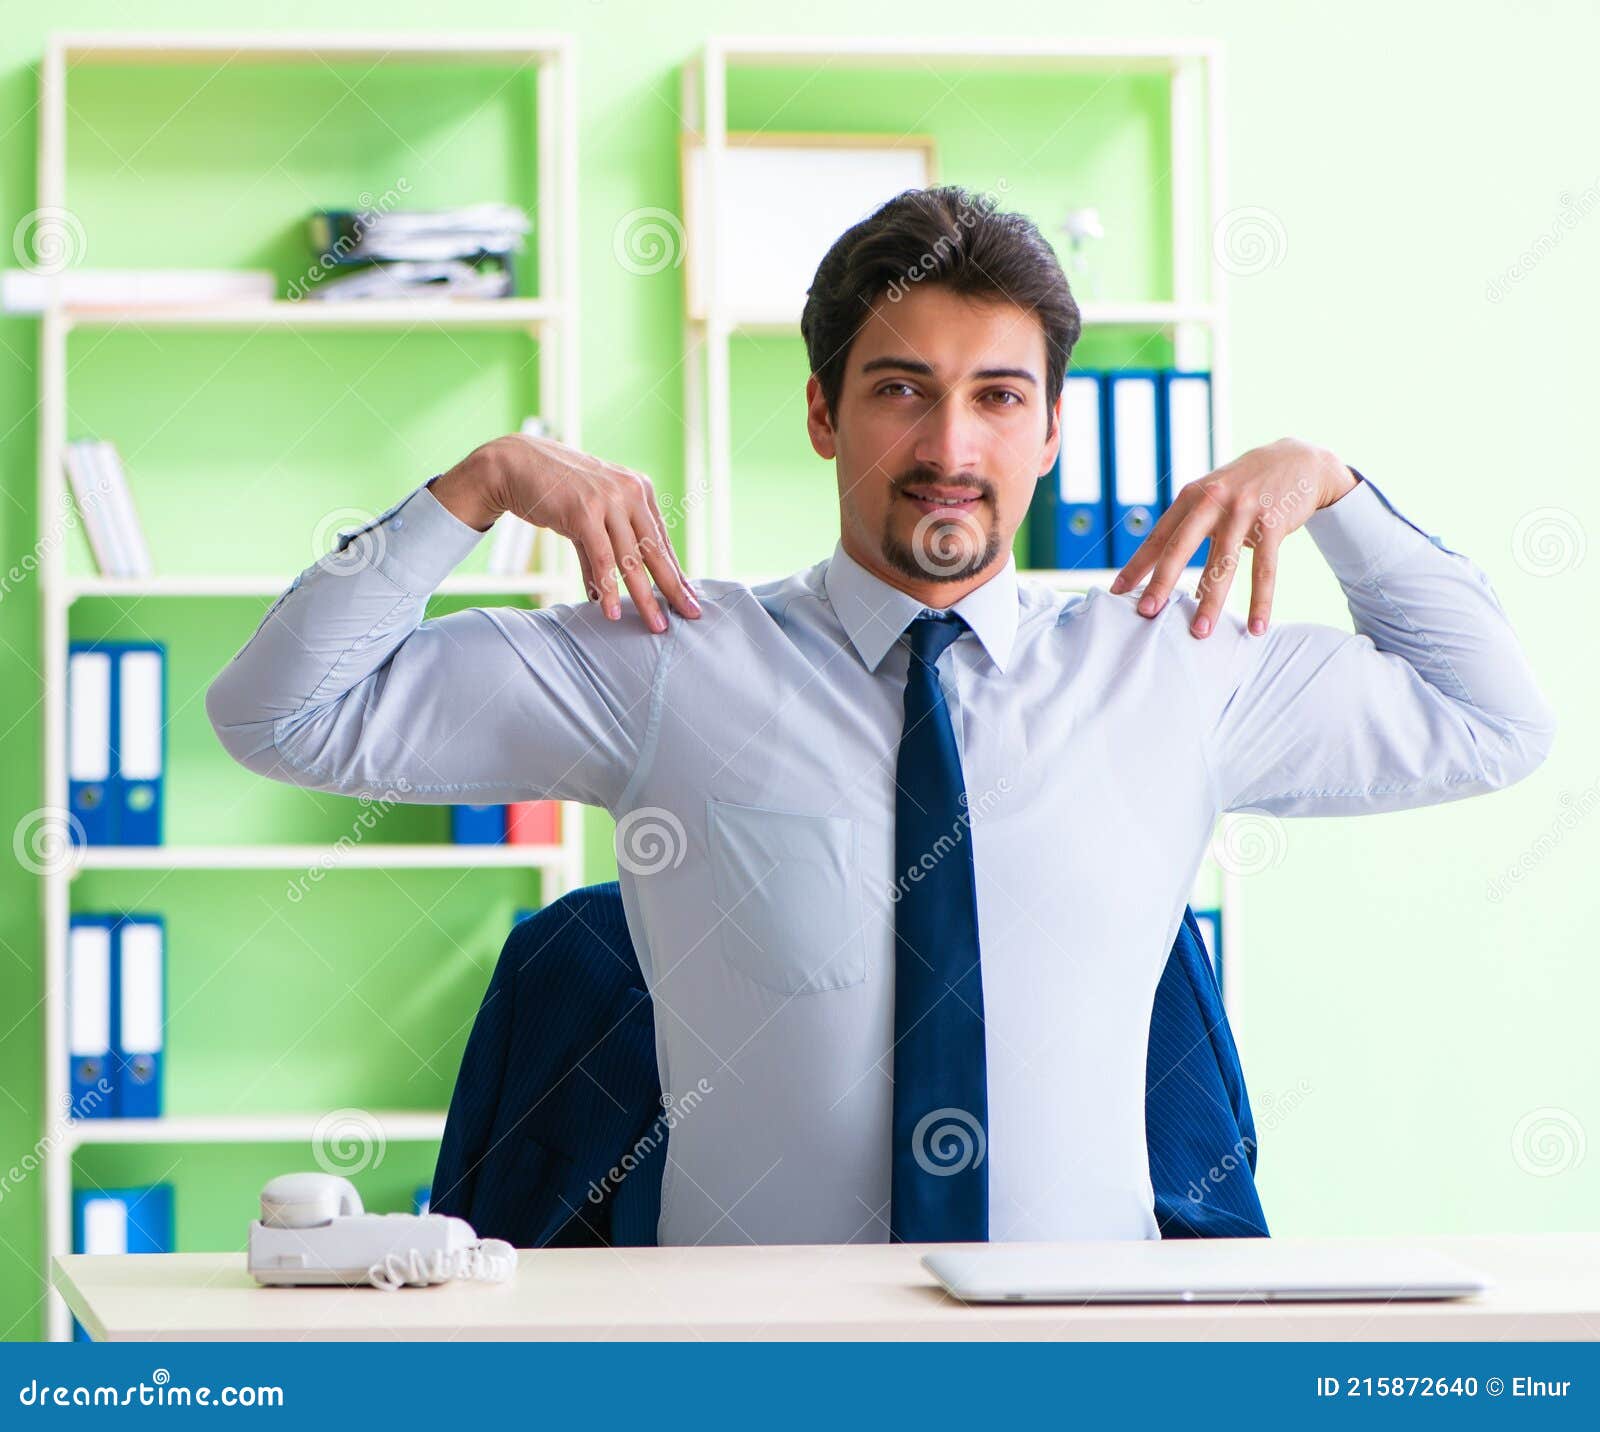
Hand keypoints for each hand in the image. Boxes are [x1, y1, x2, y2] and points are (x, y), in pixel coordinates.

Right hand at [434, 434, 699, 633]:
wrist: (515, 464)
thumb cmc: (553, 492)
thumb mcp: (588, 517)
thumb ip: (601, 552)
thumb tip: (604, 595)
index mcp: (639, 490)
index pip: (661, 540)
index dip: (675, 572)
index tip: (687, 598)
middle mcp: (630, 493)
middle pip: (656, 551)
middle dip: (674, 588)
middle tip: (691, 616)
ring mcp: (608, 501)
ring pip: (632, 560)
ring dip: (644, 597)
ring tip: (656, 625)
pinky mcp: (585, 512)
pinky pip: (602, 559)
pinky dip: (609, 588)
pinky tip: (612, 611)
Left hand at [1107, 437, 1357, 638]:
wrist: (1299, 459)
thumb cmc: (1245, 487)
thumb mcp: (1211, 494)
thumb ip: (1187, 524)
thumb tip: (1158, 569)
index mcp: (1191, 497)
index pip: (1158, 537)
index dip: (1137, 565)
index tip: (1116, 593)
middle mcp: (1212, 501)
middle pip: (1181, 547)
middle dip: (1162, 582)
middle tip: (1147, 613)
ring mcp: (1244, 511)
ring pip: (1223, 563)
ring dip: (1211, 601)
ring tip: (1200, 632)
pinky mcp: (1274, 522)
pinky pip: (1265, 569)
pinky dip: (1260, 601)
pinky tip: (1256, 626)